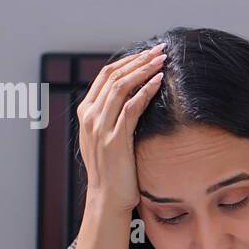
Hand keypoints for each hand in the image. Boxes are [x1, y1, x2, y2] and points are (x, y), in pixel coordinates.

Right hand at [75, 44, 165, 213]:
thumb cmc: (113, 170)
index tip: (148, 53)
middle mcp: (90, 116)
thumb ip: (113, 117)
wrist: (107, 198)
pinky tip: (159, 82)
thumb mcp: (107, 138)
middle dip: (139, 59)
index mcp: (86, 113)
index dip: (128, 60)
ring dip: (144, 70)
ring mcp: (100, 127)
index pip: (106, 75)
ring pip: (121, 86)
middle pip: (113, 75)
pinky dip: (145, 91)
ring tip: (162, 60)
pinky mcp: (114, 139)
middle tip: (160, 50)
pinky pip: (131, 107)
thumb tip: (133, 98)